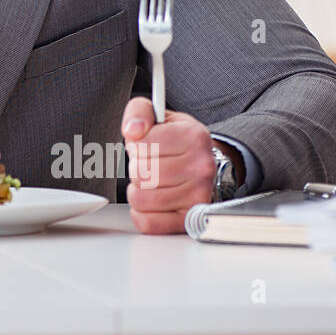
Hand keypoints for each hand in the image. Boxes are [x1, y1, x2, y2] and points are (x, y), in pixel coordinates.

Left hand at [120, 96, 215, 234]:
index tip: (148, 144)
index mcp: (194, 137)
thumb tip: (133, 130)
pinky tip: (151, 200)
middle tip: (151, 164)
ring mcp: (197, 196)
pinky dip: (141, 213)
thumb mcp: (159, 115)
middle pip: (140, 173)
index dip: (136, 144)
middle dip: (137, 167)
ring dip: (138, 189)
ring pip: (140, 198)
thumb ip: (139, 112)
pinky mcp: (188, 220)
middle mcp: (201, 168)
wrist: (202, 163)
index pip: (141, 144)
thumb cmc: (176, 141)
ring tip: (152, 180)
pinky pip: (148, 222)